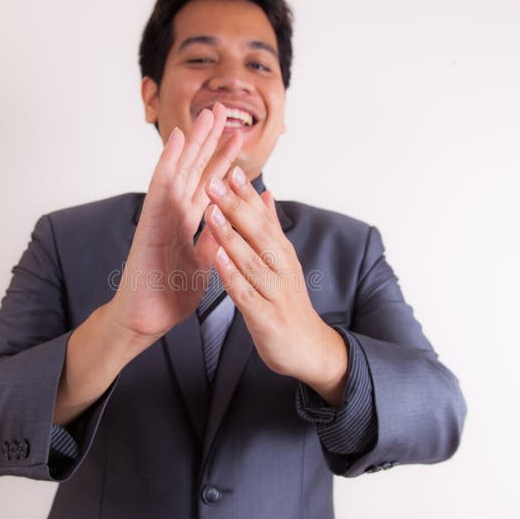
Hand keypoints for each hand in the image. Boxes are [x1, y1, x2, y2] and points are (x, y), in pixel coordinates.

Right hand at [110, 103, 242, 342]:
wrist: (144, 319)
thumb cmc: (168, 294)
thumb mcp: (204, 263)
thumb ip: (214, 238)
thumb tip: (231, 219)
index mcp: (188, 224)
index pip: (208, 185)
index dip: (222, 161)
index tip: (237, 138)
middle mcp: (174, 214)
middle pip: (194, 170)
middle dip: (208, 141)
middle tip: (221, 110)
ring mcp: (161, 216)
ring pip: (179, 170)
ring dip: (192, 142)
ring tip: (205, 115)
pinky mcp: (150, 222)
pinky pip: (160, 186)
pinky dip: (168, 161)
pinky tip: (176, 138)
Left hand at [204, 167, 347, 404]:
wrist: (308, 349)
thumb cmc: (288, 304)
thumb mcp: (283, 262)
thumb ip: (271, 229)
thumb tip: (266, 194)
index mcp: (282, 253)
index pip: (264, 217)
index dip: (247, 194)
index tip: (231, 169)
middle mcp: (282, 268)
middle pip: (258, 233)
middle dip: (236, 206)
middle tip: (214, 181)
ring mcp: (275, 292)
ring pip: (251, 259)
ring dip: (230, 235)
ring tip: (211, 212)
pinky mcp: (265, 317)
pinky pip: (245, 292)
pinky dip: (231, 274)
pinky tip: (216, 258)